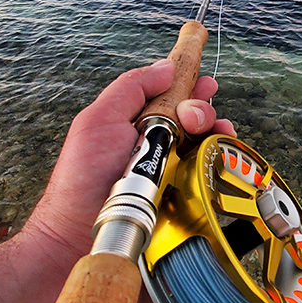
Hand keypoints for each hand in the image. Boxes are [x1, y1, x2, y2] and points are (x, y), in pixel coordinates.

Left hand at [23, 59, 234, 270]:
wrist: (79, 235)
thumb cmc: (82, 178)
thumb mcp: (98, 120)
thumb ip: (131, 88)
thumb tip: (167, 67)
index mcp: (140, 125)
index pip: (174, 99)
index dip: (192, 87)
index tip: (204, 82)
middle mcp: (162, 148)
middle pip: (197, 119)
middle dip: (201, 109)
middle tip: (192, 118)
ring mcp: (178, 175)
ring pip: (210, 144)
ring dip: (214, 131)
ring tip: (203, 135)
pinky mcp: (189, 201)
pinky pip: (215, 176)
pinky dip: (222, 161)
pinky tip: (220, 155)